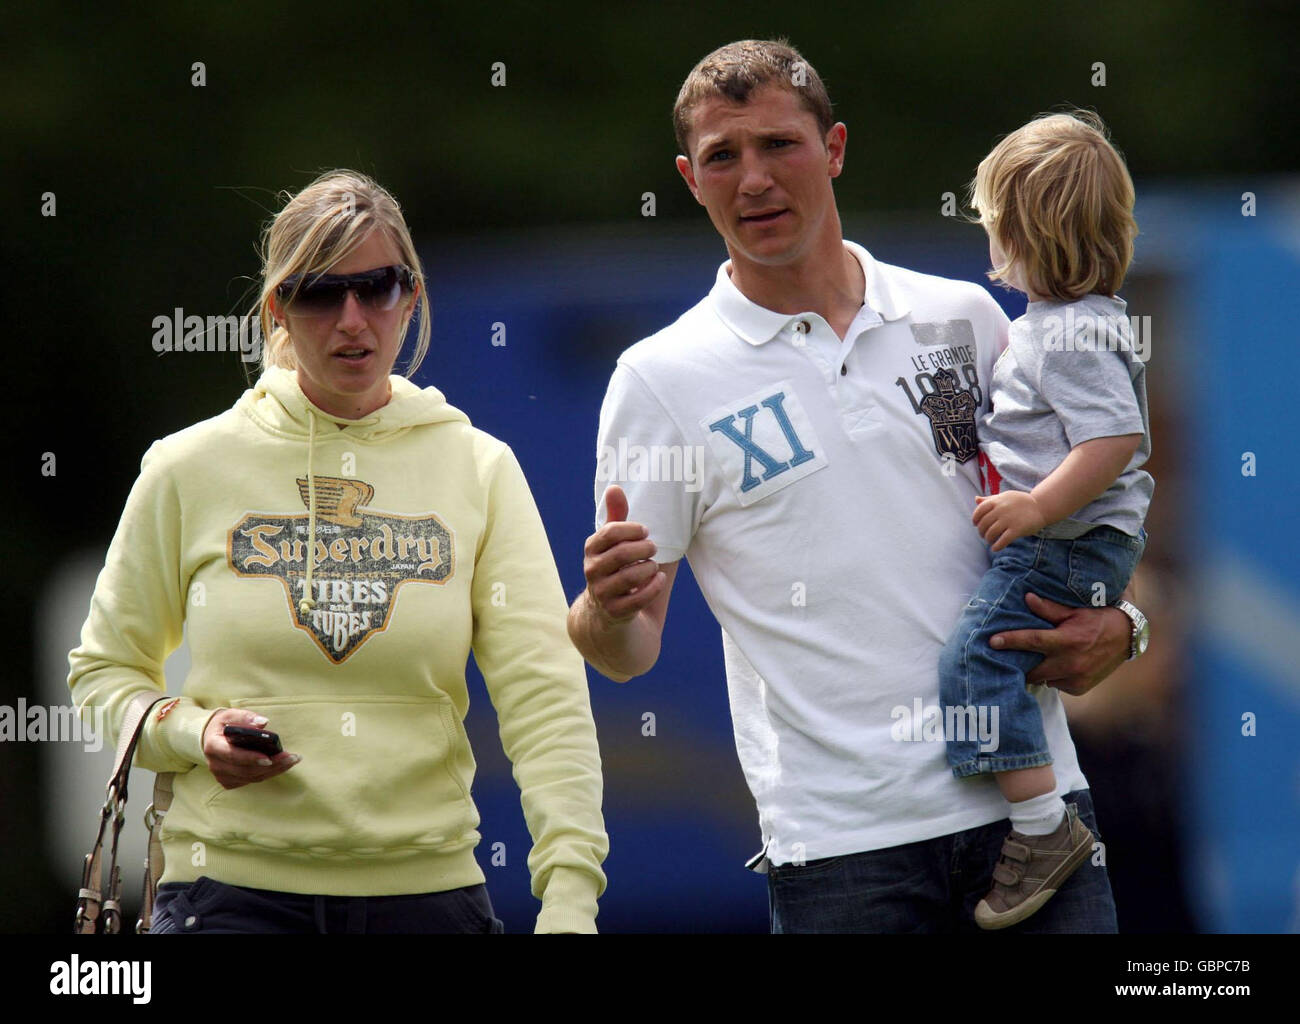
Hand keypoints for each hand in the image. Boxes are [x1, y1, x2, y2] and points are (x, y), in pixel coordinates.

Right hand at [201, 708, 299, 789]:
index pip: (233, 756)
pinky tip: (283, 765)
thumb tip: (263, 723)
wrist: (210, 738)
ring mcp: (222, 776)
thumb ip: (245, 717)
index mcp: (214, 747)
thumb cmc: (223, 725)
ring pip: (252, 778)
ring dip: (275, 770)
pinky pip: (252, 780)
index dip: (251, 758)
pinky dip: (268, 773)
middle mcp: (216, 765)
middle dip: (272, 765)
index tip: (269, 758)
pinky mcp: (229, 781)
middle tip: (291, 757)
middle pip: (246, 770)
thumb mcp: (230, 715)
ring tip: (293, 760)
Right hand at [581, 485, 665, 625]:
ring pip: (630, 577)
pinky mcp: (614, 611)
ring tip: (654, 565)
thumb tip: (614, 487)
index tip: (645, 531)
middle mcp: (592, 570)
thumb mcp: (613, 542)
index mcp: (591, 549)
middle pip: (621, 554)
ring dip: (650, 568)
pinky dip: (654, 587)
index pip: (610, 532)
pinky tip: (659, 579)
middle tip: (653, 548)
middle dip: (644, 549)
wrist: (606, 610)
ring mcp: (602, 592)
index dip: (632, 529)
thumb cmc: (615, 566)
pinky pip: (638, 599)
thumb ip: (615, 515)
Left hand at [973, 490, 1047, 550]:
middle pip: (984, 523)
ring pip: (991, 533)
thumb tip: (976, 499)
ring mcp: (1009, 520)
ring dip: (988, 539)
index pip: (980, 510)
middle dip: (981, 531)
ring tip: (990, 541)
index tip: (976, 524)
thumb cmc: (1020, 502)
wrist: (1041, 507)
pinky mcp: (1017, 529)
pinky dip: (997, 546)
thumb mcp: (1005, 497)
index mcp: (997, 501)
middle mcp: (1001, 509)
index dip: (975, 518)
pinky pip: (1003, 540)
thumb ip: (990, 499)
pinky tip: (995, 548)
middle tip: (983, 535)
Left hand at [990, 592, 1128, 694]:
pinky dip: (1052, 676)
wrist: (1127, 638)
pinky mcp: (1079, 688)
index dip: (1010, 641)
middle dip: (1019, 664)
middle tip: (1007, 657)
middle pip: (1032, 669)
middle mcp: (1071, 662)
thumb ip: (1049, 609)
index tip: (992, 641)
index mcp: (1068, 640)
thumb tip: (1026, 598)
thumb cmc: (1097, 619)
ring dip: (1037, 671)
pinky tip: (1055, 666)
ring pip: (1043, 679)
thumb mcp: (1075, 611)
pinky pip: (1056, 684)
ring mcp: (1076, 678)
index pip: (1032, 641)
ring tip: (1033, 660)